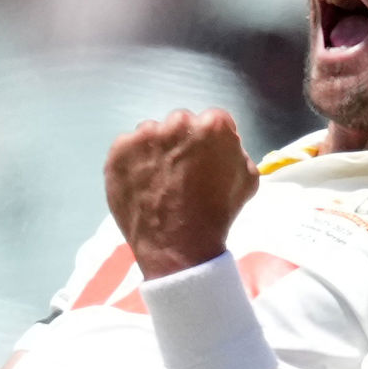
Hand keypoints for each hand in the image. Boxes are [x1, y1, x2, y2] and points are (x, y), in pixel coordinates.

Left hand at [104, 109, 253, 275]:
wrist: (177, 246)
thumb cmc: (216, 215)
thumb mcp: (248, 179)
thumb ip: (237, 151)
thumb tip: (225, 145)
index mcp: (213, 126)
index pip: (211, 121)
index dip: (209, 143)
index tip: (204, 161)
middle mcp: (177, 122)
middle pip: (180, 124)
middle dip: (181, 142)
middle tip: (181, 173)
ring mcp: (145, 135)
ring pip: (151, 134)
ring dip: (155, 151)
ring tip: (158, 182)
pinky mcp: (119, 150)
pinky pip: (127, 148)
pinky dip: (132, 162)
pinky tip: (141, 184)